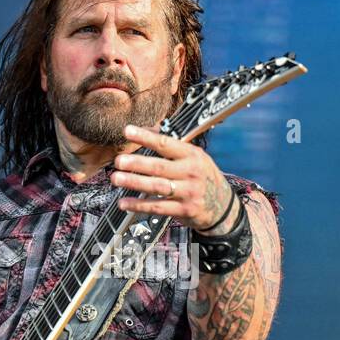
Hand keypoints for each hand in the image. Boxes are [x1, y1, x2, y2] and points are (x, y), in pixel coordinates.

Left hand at [113, 124, 237, 234]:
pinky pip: (158, 207)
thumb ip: (173, 147)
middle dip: (137, 163)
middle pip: (159, 167)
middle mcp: (191, 172)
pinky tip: (124, 203)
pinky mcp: (184, 210)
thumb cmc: (203, 176)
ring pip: (157, 187)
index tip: (127, 131)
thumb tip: (148, 130)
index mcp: (192, 155)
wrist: (223, 205)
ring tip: (116, 179)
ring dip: (134, 183)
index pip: (166, 144)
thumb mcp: (195, 157)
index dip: (146, 137)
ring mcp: (188, 192)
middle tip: (118, 161)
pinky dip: (139, 206)